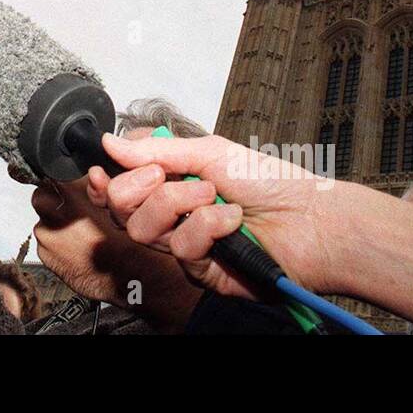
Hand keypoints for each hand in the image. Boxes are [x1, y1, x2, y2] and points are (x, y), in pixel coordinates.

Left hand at [32, 177, 200, 329]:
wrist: (130, 272)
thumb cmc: (126, 234)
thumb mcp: (116, 194)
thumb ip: (95, 179)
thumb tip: (90, 170)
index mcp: (63, 190)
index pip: (49, 175)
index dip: (64, 182)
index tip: (75, 191)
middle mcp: (48, 212)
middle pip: (45, 197)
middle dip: (59, 202)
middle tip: (81, 212)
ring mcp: (45, 235)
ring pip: (47, 221)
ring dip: (60, 224)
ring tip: (85, 232)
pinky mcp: (46, 256)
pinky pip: (49, 244)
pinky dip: (61, 244)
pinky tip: (81, 247)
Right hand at [88, 133, 343, 300]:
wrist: (310, 219)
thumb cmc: (269, 181)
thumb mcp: (209, 151)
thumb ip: (155, 149)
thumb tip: (109, 141)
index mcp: (171, 182)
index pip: (120, 185)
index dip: (104, 181)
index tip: (102, 171)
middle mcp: (173, 214)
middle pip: (122, 209)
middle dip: (142, 187)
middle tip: (168, 176)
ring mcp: (185, 243)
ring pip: (143, 229)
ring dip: (179, 204)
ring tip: (213, 196)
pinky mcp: (200, 271)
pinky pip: (180, 248)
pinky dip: (207, 227)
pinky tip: (231, 221)